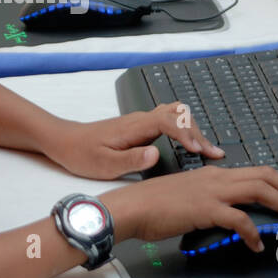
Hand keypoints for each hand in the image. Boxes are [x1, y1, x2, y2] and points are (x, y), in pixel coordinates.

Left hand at [41, 103, 222, 179]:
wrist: (65, 141)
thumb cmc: (82, 154)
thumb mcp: (104, 164)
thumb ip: (131, 159)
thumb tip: (155, 154)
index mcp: (134, 126)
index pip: (169, 121)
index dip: (186, 133)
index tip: (198, 150)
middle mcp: (141, 119)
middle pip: (178, 114)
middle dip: (197, 132)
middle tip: (211, 154)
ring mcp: (141, 121)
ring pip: (175, 114)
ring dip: (193, 129)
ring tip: (206, 150)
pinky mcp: (140, 127)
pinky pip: (169, 121)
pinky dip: (184, 130)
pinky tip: (189, 145)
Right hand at [102, 166, 277, 251]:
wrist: (132, 207)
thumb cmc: (153, 204)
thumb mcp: (188, 196)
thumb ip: (210, 200)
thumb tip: (228, 214)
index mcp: (213, 173)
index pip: (256, 172)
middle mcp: (216, 177)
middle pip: (265, 176)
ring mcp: (212, 191)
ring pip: (259, 190)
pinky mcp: (205, 209)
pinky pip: (239, 219)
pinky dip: (253, 232)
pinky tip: (256, 244)